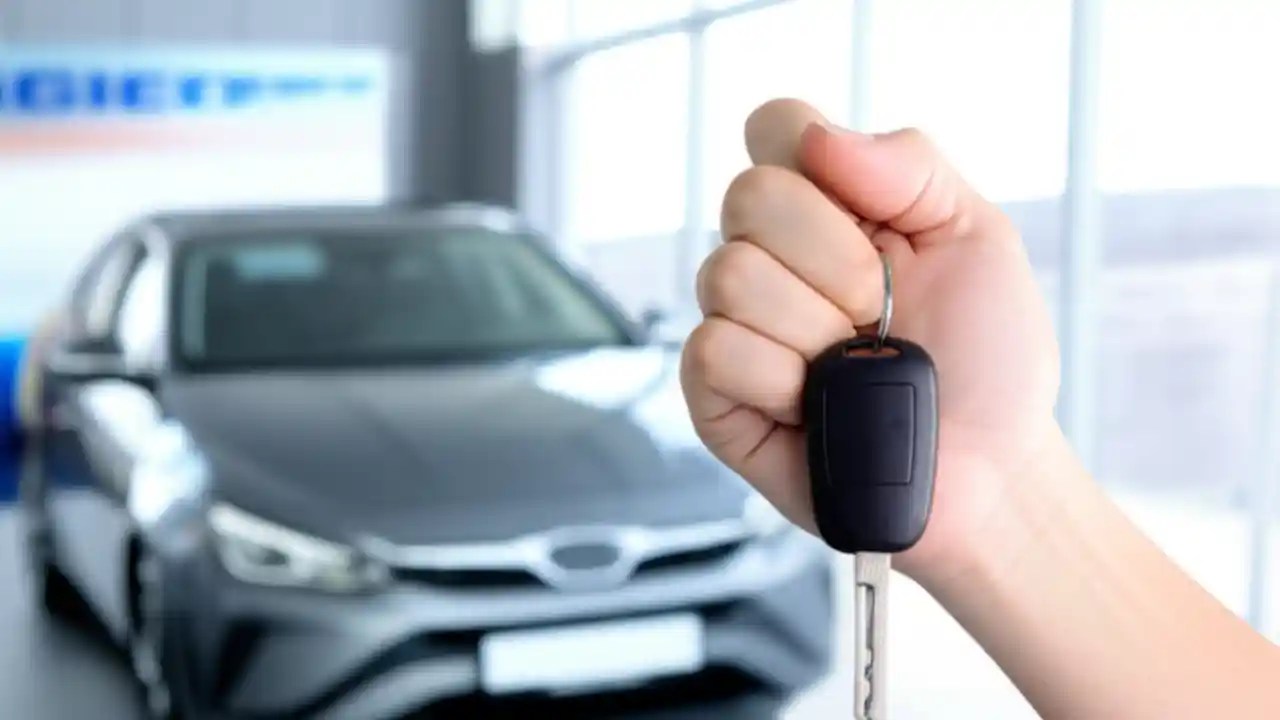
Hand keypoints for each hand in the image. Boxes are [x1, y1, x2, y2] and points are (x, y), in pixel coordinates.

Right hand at [681, 99, 1060, 585]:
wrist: (986, 471)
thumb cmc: (986, 361)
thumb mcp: (978, 240)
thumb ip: (910, 166)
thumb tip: (818, 138)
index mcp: (830, 205)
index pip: (774, 128)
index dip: (810, 158)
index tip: (872, 216)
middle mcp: (771, 255)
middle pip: (748, 196)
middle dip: (838, 262)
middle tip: (882, 312)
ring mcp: (737, 322)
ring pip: (729, 276)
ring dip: (816, 331)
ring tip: (854, 367)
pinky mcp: (713, 393)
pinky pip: (716, 351)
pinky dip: (782, 383)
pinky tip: (814, 405)